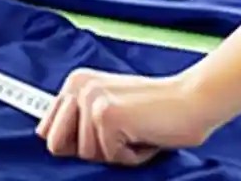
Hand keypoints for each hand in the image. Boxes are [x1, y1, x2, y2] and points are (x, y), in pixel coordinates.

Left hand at [35, 68, 216, 166]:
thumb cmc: (156, 111)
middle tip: (120, 134)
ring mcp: (91, 99)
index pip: (47, 130)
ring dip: (115, 153)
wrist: (193, 101)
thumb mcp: (108, 111)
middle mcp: (79, 86)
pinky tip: (145, 134)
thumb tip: (48, 140)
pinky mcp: (107, 115)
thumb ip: (78, 122)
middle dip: (89, 150)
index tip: (103, 134)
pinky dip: (132, 156)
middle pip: (56, 145)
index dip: (75, 143)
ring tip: (136, 131)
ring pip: (86, 155)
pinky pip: (110, 157)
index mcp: (75, 82)